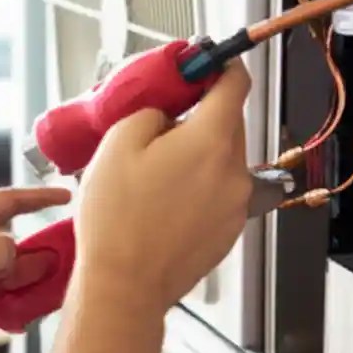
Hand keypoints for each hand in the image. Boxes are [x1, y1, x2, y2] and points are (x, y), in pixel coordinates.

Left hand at [0, 186, 70, 352]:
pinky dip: (13, 301)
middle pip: (13, 237)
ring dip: (26, 280)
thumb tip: (21, 250)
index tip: (68, 199)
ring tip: (39, 295)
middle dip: (36, 252)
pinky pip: (0, 292)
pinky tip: (21, 314)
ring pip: (10, 268)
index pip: (7, 201)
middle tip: (57, 267)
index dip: (39, 198)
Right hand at [74, 61, 253, 310]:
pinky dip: (197, 187)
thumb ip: (151, 112)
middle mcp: (234, 172)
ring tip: (155, 171)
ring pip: (223, 160)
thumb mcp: (118, 143)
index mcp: (211, 142)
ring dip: (197, 155)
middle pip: (229, 123)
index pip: (236, 85)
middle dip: (199, 117)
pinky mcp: (228, 231)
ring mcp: (235, 204)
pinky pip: (218, 192)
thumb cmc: (117, 220)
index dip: (220, 68)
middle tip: (161, 124)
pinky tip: (163, 201)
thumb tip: (166, 113)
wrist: (124, 286)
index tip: (204, 66)